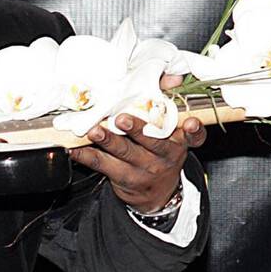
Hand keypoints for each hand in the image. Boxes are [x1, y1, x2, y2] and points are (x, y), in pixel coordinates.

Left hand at [68, 72, 206, 212]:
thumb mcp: (171, 132)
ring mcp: (144, 169)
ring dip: (108, 140)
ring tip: (95, 131)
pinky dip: (88, 156)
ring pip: (125, 153)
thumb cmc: (160, 153)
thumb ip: (167, 102)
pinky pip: (104, 166)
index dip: (194, 130)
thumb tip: (171, 77)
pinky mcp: (125, 179)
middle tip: (122, 118)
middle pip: (153, 142)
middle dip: (137, 129)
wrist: (157, 194)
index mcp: (179, 141)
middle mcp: (164, 156)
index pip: (194, 136)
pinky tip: (76, 148)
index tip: (190, 123)